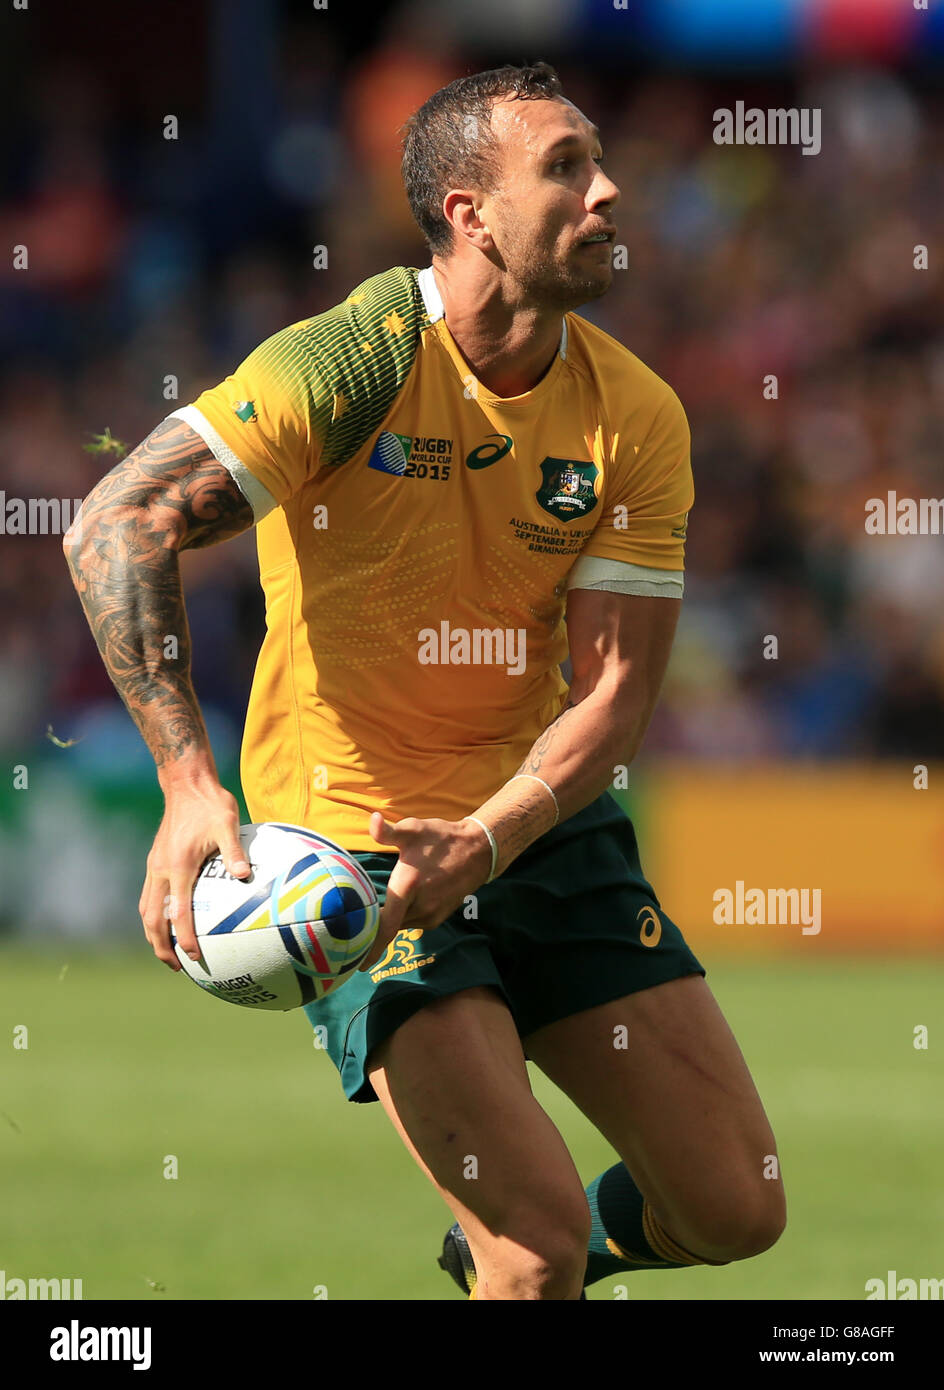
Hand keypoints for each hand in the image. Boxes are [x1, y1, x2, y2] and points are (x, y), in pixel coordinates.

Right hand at [139, 776, 250, 969]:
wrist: (185, 784)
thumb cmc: (211, 804)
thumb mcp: (228, 824)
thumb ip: (235, 852)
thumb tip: (246, 876)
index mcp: (179, 866)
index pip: (179, 913)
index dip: (185, 938)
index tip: (195, 958)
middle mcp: (161, 870)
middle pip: (153, 919)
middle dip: (162, 946)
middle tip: (177, 967)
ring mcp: (154, 866)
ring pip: (146, 909)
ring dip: (153, 934)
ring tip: (167, 953)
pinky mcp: (155, 861)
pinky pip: (148, 896)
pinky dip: (154, 916)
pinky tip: (166, 922)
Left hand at [358, 812, 492, 971]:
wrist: (477, 851)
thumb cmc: (441, 838)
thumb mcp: (413, 829)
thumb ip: (388, 831)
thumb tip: (372, 819)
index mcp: (408, 887)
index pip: (386, 926)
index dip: (371, 948)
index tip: (356, 965)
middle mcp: (420, 906)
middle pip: (389, 926)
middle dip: (373, 929)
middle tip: (354, 931)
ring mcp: (431, 915)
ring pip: (401, 924)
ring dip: (391, 920)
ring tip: (374, 914)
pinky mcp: (438, 917)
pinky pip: (413, 922)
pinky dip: (404, 917)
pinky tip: (402, 903)